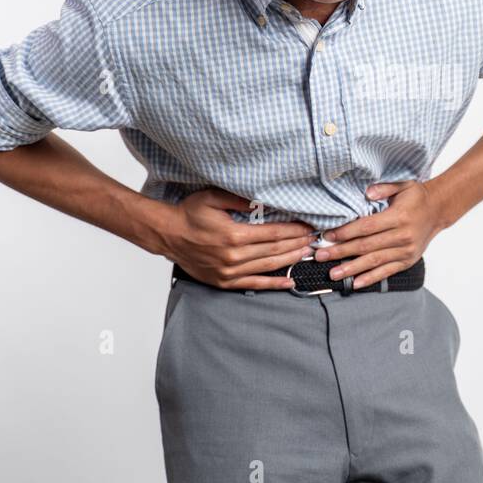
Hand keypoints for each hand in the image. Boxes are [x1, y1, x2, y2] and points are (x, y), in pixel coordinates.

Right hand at [156, 187, 315, 289]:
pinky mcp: (224, 282)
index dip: (294, 231)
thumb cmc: (189, 215)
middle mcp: (234, 256)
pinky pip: (254, 284)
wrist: (168, 235)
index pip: (274, 234)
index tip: (308, 227)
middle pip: (275, 251)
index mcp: (234, 235)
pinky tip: (289, 282)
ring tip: (307, 254)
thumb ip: (238, 198)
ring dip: (290, 261)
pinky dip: (273, 284)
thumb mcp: (212, 197)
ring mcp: (229, 272)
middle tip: (314, 240)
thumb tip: (263, 198)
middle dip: (297, 244)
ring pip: (268, 267)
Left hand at [313, 180, 448, 287]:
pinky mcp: (407, 261)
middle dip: (341, 252)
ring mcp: (406, 251)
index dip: (346, 232)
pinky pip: (386, 271)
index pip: (366, 227)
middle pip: (366, 246)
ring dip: (351, 268)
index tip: (327, 236)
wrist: (438, 211)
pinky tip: (356, 283)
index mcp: (399, 217)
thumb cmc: (417, 197)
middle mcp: (403, 236)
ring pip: (374, 261)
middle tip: (321, 256)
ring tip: (333, 273)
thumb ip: (384, 188)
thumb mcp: (404, 185)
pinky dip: (371, 278)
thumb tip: (367, 193)